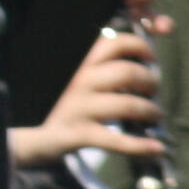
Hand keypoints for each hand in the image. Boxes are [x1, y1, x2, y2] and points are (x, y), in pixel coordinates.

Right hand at [10, 24, 163, 166]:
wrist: (33, 131)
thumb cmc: (64, 99)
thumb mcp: (75, 73)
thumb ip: (99, 61)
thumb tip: (132, 54)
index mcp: (78, 61)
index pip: (113, 42)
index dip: (139, 46)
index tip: (149, 56)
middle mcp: (79, 80)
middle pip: (127, 72)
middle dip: (149, 81)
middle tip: (153, 88)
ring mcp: (80, 107)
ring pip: (128, 105)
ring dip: (151, 110)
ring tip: (155, 114)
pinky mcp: (81, 133)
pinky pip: (118, 141)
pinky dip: (142, 146)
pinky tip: (155, 147)